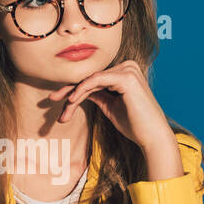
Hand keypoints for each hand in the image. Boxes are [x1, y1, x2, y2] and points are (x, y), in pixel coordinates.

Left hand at [48, 59, 175, 157]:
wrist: (152, 137)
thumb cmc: (135, 124)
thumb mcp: (110, 106)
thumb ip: (97, 94)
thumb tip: (78, 90)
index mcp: (125, 71)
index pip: (94, 78)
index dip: (73, 88)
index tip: (57, 100)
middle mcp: (128, 66)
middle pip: (90, 77)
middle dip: (69, 90)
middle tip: (50, 99)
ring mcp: (128, 70)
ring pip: (90, 80)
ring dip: (72, 95)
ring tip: (62, 112)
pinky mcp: (126, 77)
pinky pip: (96, 80)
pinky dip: (81, 90)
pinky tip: (71, 100)